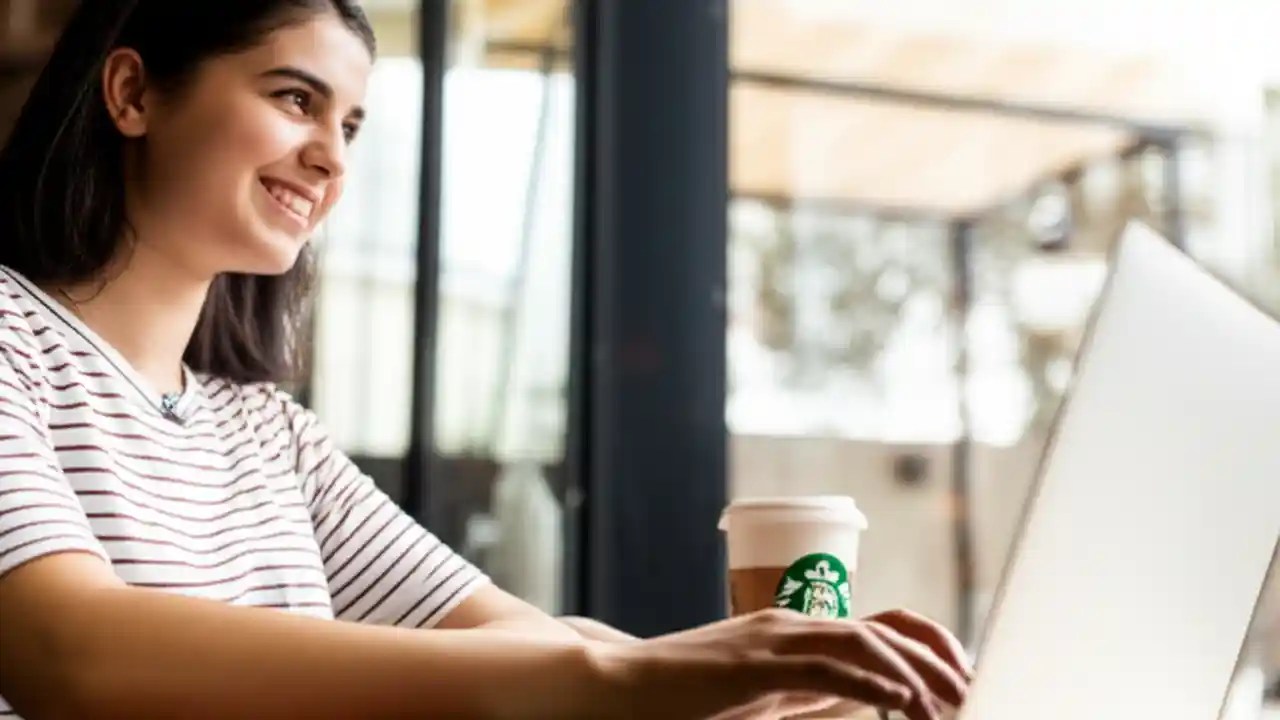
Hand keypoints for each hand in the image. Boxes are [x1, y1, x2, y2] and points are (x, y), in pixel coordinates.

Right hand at [587, 608, 969, 719]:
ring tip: (946, 703)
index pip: (878, 627)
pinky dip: (867, 683)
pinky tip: (897, 702)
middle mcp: (789, 624)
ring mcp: (770, 639)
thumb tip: (862, 702)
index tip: (962, 678)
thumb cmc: (686, 697)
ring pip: (860, 643)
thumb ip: (806, 692)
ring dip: (911, 673)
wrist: (620, 684)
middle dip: (935, 660)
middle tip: (973, 692)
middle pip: (882, 631)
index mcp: (795, 631)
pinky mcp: (752, 665)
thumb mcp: (761, 694)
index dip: (927, 646)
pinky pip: (822, 669)